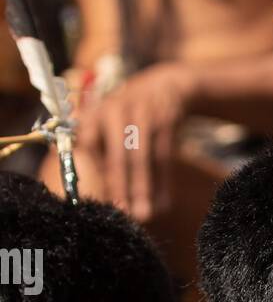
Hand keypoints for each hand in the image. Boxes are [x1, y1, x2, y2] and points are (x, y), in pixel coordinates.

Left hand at [75, 62, 197, 222]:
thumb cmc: (127, 114)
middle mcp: (116, 110)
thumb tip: (77, 182)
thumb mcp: (106, 120)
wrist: (164, 86)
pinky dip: (164, 182)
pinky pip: (164, 158)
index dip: (88, 173)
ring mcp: (143, 113)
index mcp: (95, 113)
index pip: (86, 144)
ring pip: (142, 158)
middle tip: (121, 214)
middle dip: (120, 187)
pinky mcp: (166, 120)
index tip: (91, 201)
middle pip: (117, 155)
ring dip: (144, 189)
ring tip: (144, 215)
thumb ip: (91, 145)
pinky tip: (163, 204)